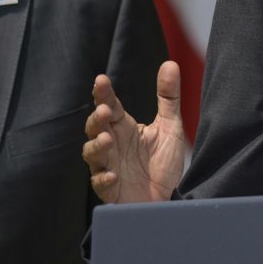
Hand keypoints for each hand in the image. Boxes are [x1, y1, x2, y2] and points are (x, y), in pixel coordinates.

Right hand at [82, 61, 185, 202]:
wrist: (169, 200)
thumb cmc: (163, 164)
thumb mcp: (170, 128)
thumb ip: (168, 98)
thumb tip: (170, 63)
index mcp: (123, 128)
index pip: (110, 106)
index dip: (104, 94)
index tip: (101, 80)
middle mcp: (112, 145)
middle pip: (95, 128)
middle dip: (97, 119)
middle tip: (104, 111)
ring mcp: (108, 167)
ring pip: (92, 154)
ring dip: (97, 147)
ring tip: (107, 140)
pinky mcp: (110, 191)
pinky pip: (100, 183)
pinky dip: (104, 178)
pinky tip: (112, 175)